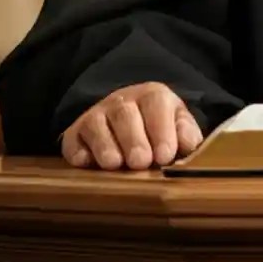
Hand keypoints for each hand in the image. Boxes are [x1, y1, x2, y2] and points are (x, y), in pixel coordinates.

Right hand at [61, 82, 203, 169]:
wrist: (127, 122)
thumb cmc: (159, 129)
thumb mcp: (178, 125)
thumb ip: (186, 134)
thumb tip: (189, 145)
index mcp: (152, 96)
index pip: (156, 104)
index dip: (161, 129)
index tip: (165, 155)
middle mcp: (121, 102)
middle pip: (125, 114)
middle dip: (133, 139)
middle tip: (141, 163)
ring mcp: (95, 116)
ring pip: (97, 125)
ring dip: (105, 145)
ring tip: (114, 165)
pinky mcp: (75, 134)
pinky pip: (73, 140)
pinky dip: (77, 150)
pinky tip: (85, 162)